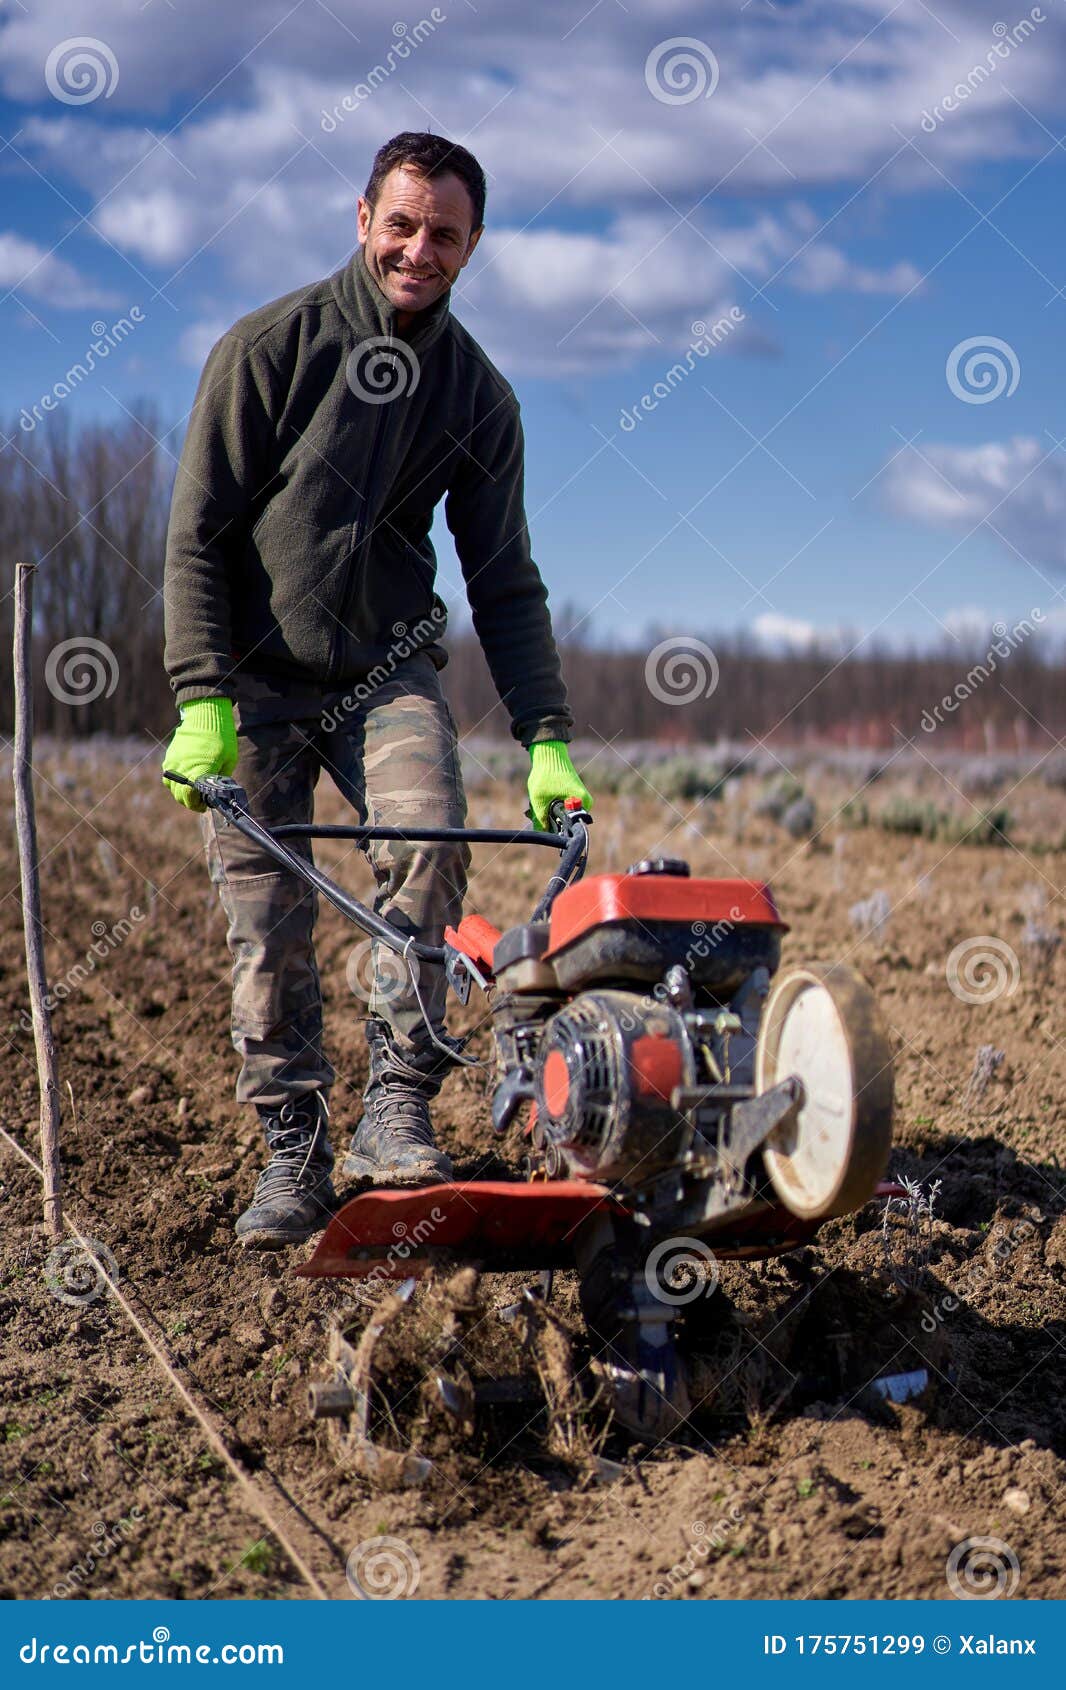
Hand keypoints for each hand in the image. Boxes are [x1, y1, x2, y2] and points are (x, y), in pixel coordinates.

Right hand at [162, 697, 237, 811]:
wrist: (205, 715)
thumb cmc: (222, 737)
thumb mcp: (229, 761)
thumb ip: (220, 779)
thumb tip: (216, 791)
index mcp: (198, 771)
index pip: (191, 798)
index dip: (198, 806)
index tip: (205, 806)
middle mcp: (182, 769)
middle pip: (180, 796)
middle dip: (191, 802)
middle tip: (201, 802)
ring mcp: (173, 763)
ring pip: (172, 788)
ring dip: (182, 793)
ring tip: (194, 792)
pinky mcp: (169, 757)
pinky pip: (169, 776)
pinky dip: (176, 782)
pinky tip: (187, 779)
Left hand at [526, 740, 591, 830]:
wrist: (549, 754)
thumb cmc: (546, 774)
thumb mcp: (539, 800)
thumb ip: (540, 820)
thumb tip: (541, 834)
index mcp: (582, 802)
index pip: (572, 827)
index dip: (557, 831)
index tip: (545, 830)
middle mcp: (585, 802)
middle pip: (566, 821)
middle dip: (549, 821)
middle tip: (534, 815)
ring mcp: (579, 798)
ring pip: (562, 814)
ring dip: (548, 813)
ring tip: (534, 805)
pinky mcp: (573, 795)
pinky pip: (562, 807)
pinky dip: (550, 806)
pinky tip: (540, 800)